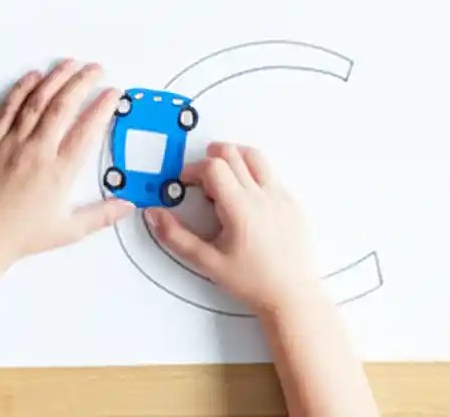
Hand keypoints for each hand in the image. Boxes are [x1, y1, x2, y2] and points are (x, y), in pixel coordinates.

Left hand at [0, 61, 134, 262]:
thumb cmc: (25, 235)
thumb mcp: (70, 229)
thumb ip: (102, 215)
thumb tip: (129, 206)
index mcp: (60, 172)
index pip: (87, 130)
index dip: (102, 107)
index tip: (113, 93)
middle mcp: (38, 152)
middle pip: (64, 106)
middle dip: (82, 82)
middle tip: (97, 69)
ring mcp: (13, 144)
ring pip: (37, 102)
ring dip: (55, 78)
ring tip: (70, 63)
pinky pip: (8, 109)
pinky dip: (21, 89)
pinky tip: (34, 76)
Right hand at [146, 143, 321, 315]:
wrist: (292, 296)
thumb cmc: (254, 282)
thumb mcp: (208, 262)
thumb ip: (176, 236)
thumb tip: (155, 215)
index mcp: (241, 208)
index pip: (213, 167)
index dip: (193, 169)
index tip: (186, 181)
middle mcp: (263, 196)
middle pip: (234, 154)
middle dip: (212, 157)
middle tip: (201, 175)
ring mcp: (281, 197)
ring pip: (256, 158)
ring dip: (236, 158)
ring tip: (224, 177)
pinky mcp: (293, 204)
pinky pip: (272, 177)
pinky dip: (255, 176)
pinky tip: (247, 199)